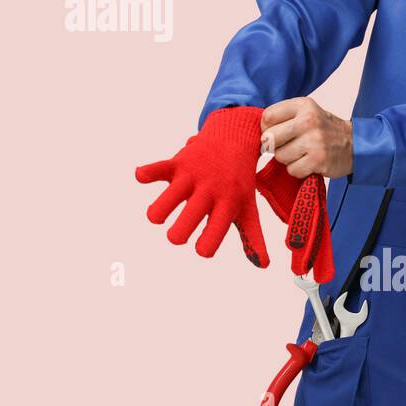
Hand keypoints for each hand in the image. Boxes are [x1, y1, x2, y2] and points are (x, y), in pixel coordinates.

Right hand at [135, 106, 269, 266]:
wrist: (234, 139)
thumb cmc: (239, 182)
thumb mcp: (248, 207)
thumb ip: (253, 237)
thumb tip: (263, 266)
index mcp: (227, 204)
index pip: (215, 232)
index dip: (205, 247)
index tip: (201, 248)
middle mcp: (210, 190)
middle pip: (188, 220)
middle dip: (177, 234)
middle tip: (176, 235)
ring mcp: (193, 176)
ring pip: (169, 198)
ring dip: (158, 211)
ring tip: (158, 216)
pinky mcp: (178, 162)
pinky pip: (160, 167)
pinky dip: (148, 172)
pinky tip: (141, 176)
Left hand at [260, 98, 353, 179]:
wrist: (356, 144)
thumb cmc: (324, 129)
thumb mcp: (307, 112)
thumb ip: (283, 117)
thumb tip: (255, 132)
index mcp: (303, 105)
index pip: (267, 116)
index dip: (266, 128)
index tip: (275, 133)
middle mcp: (308, 120)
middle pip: (270, 138)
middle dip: (274, 146)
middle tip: (287, 146)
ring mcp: (314, 141)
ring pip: (280, 156)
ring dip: (287, 159)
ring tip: (301, 153)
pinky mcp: (318, 160)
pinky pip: (292, 170)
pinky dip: (297, 170)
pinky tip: (308, 162)